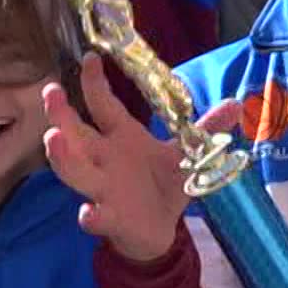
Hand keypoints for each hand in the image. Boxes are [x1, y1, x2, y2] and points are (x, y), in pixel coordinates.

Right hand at [41, 53, 242, 262]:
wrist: (159, 230)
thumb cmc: (163, 185)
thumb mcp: (186, 153)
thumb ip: (206, 128)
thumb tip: (237, 104)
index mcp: (122, 138)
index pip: (103, 105)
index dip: (94, 83)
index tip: (89, 57)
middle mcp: (105, 159)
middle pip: (76, 133)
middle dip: (61, 114)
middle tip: (51, 92)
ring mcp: (102, 189)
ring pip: (75, 171)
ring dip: (64, 157)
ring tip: (53, 138)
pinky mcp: (110, 218)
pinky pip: (95, 217)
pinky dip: (91, 216)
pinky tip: (88, 212)